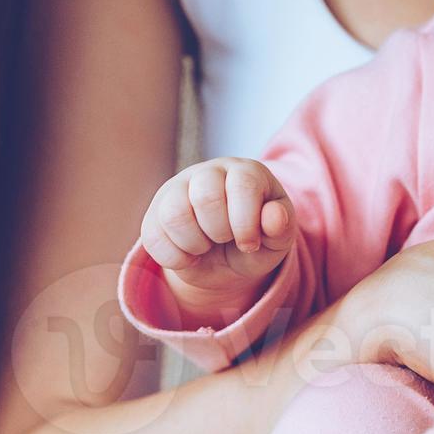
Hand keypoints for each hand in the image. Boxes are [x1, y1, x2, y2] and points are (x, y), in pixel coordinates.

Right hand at [141, 158, 298, 320]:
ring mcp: (178, 189)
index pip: (242, 185)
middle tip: (226, 240)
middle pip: (206, 197)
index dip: (245, 222)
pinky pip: (152, 235)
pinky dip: (173, 257)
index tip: (250, 244)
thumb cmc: (255, 243)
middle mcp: (210, 172)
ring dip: (194, 244)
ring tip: (206, 247)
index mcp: (246, 172)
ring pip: (174, 213)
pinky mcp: (155, 212)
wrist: (225, 262)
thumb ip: (281, 228)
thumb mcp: (276, 241)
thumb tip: (274, 216)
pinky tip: (188, 256)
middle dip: (219, 232)